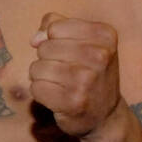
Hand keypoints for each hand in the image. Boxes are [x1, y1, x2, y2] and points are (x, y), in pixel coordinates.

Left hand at [29, 12, 126, 141]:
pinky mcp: (74, 102)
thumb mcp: (82, 40)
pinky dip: (41, 93)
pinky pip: (36, 88)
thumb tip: (35, 39)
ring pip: (37, 68)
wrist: (105, 115)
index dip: (53, 40)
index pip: (54, 27)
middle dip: (47, 59)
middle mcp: (100, 55)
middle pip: (44, 48)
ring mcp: (87, 80)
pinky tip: (58, 97)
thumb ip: (54, 26)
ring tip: (62, 84)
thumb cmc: (88, 71)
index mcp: (104, 35)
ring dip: (42, 77)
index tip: (71, 53)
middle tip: (66, 72)